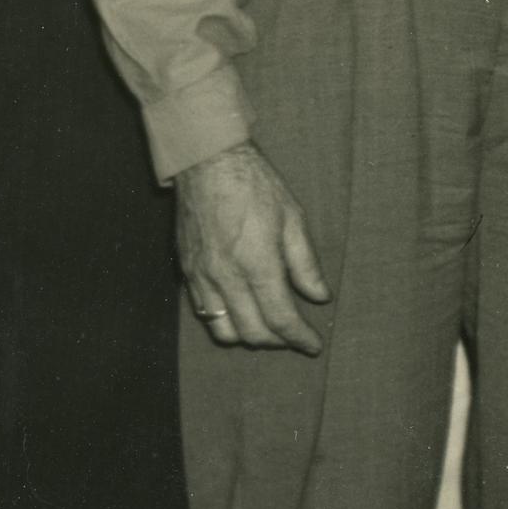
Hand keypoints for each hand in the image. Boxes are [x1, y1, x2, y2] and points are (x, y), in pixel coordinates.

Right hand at [175, 142, 328, 353]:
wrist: (207, 163)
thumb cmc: (256, 185)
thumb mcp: (293, 218)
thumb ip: (306, 263)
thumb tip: (320, 296)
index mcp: (257, 263)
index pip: (280, 318)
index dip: (299, 338)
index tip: (314, 345)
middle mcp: (226, 277)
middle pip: (252, 332)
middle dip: (278, 342)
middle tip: (295, 338)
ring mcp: (202, 277)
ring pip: (224, 331)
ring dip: (249, 338)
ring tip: (270, 330)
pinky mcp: (187, 272)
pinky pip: (204, 313)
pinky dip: (225, 323)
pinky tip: (241, 313)